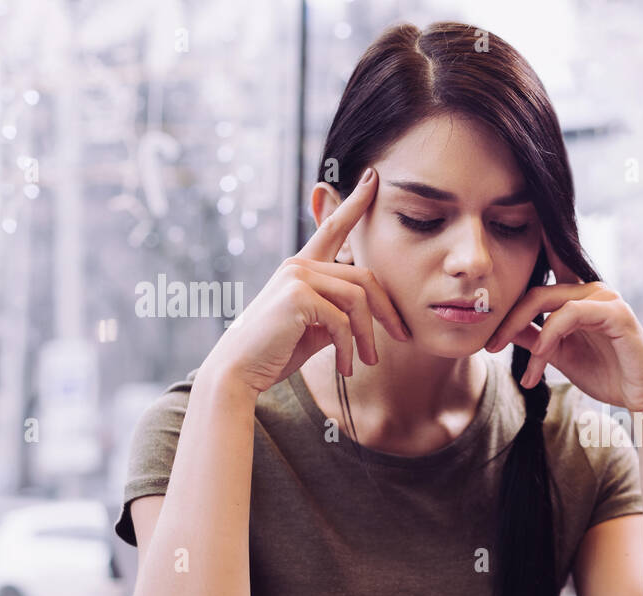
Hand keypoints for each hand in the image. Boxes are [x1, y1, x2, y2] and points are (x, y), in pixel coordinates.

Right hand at [201, 166, 411, 396]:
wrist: (240, 370)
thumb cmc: (276, 351)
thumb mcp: (315, 327)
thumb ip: (338, 313)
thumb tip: (368, 317)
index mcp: (302, 266)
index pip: (333, 228)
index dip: (355, 203)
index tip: (373, 178)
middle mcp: (298, 264)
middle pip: (365, 278)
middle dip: (387, 310)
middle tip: (402, 337)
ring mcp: (297, 276)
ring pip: (358, 300)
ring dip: (368, 335)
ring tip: (368, 361)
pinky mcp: (297, 295)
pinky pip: (342, 321)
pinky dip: (349, 348)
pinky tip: (345, 366)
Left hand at [483, 231, 642, 411]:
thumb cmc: (606, 375)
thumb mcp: (559, 355)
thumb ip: (534, 338)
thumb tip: (502, 328)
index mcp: (579, 297)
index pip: (540, 280)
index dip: (515, 278)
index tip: (483, 298)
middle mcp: (592, 289)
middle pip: (535, 291)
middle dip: (507, 318)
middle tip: (489, 346)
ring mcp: (606, 297)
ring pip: (547, 300)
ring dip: (523, 330)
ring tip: (517, 364)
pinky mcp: (615, 311)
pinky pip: (570, 314)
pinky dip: (549, 336)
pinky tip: (540, 359)